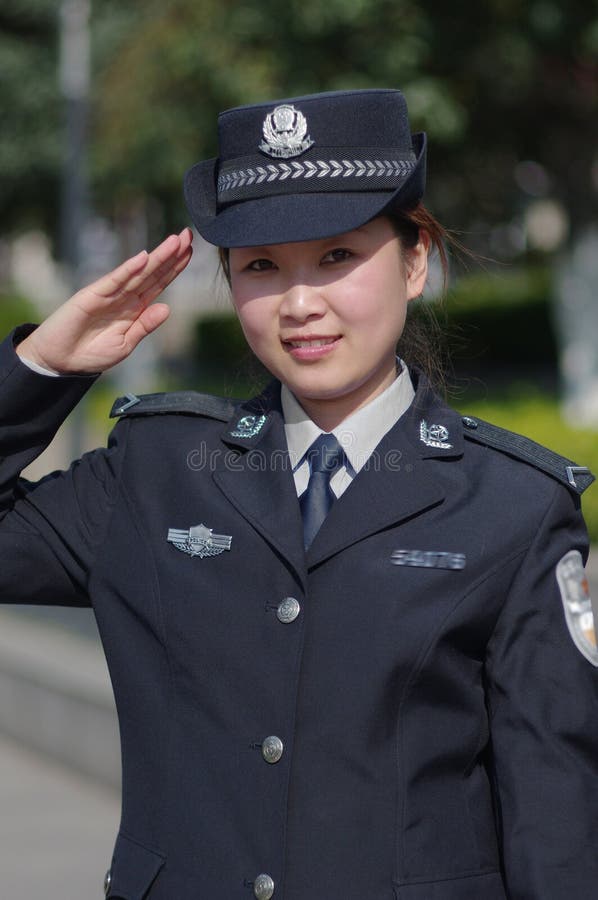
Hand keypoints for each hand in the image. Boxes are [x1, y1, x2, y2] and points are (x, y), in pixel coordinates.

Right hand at [16, 228, 193, 373]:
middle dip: (171, 254)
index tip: (191, 251)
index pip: (159, 283)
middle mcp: (124, 297)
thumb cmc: (91, 354)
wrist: (60, 361)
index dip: (175, 267)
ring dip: (157, 257)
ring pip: (138, 272)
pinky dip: (128, 269)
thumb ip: (145, 326)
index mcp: (135, 308)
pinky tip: (143, 258)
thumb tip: (168, 308)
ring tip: (175, 241)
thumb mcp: (126, 344)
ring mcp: (109, 294)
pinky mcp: (91, 295)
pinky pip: (114, 281)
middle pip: (152, 272)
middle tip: (188, 235)